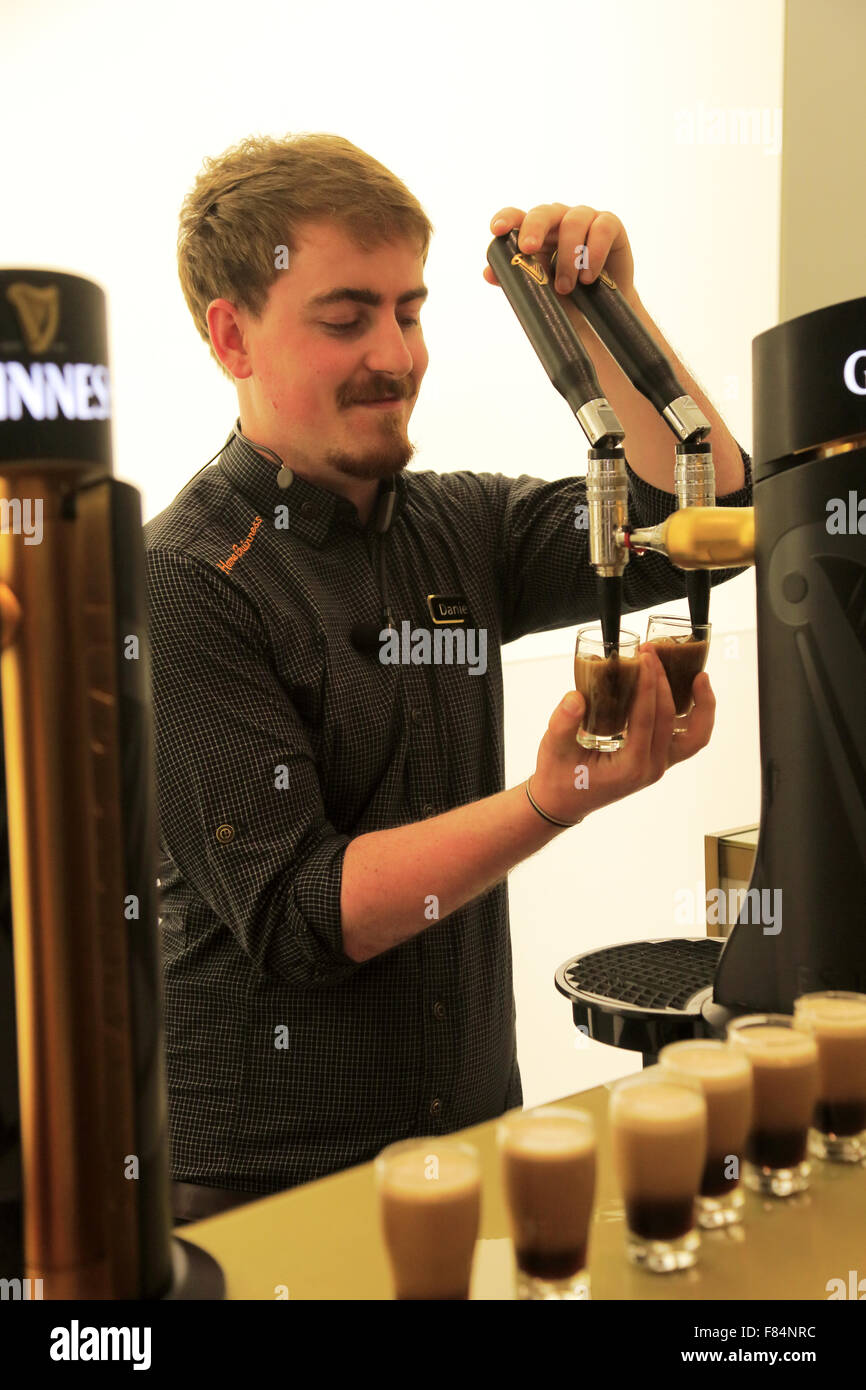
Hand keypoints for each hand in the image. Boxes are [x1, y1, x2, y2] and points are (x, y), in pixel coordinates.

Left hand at [483, 203, 635, 299]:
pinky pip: (603, 228)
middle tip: (528, 249)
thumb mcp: (538, 292)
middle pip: (543, 212)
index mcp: (536, 232)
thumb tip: (488, 273)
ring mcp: (585, 219)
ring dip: (567, 255)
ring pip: (573, 222)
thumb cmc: (564, 299)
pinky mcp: (610, 226)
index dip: (506, 218)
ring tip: (566, 287)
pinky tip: (589, 277)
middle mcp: (558, 220)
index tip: (497, 230)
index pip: (517, 216)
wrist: (599, 316)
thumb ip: (515, 280)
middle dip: (533, 228)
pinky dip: (595, 252)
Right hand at [528, 646, 714, 825]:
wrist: (562, 801)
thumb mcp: (553, 749)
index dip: (648, 684)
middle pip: (672, 720)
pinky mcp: (658, 760)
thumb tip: (576, 697)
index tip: (644, 657)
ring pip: (695, 736)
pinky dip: (695, 716)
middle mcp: (651, 768)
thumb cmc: (558, 777)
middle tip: (652, 653)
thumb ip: (563, 724)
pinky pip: (688, 739)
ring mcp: (658, 765)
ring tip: (701, 677)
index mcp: (630, 766)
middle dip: (664, 681)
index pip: (647, 717)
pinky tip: (691, 693)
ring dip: (701, 706)